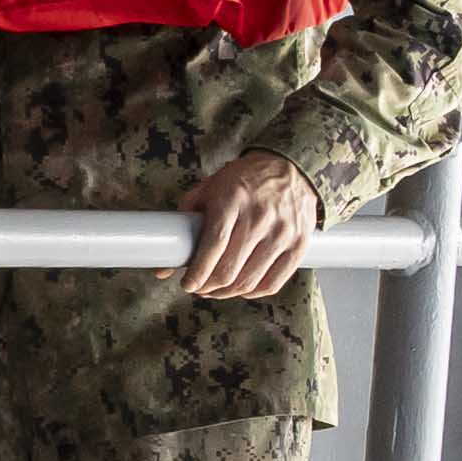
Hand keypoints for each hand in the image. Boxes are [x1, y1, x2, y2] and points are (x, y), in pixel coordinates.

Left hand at [173, 152, 318, 299]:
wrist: (290, 168)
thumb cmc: (242, 180)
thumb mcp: (209, 189)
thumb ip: (184, 223)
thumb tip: (162, 267)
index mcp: (233, 200)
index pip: (213, 245)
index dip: (197, 273)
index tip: (187, 284)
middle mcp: (260, 217)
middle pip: (229, 269)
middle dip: (208, 286)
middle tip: (199, 287)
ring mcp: (282, 232)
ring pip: (249, 281)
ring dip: (227, 293)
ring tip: (216, 290)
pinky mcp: (299, 245)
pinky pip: (273, 283)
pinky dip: (253, 293)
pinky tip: (241, 288)